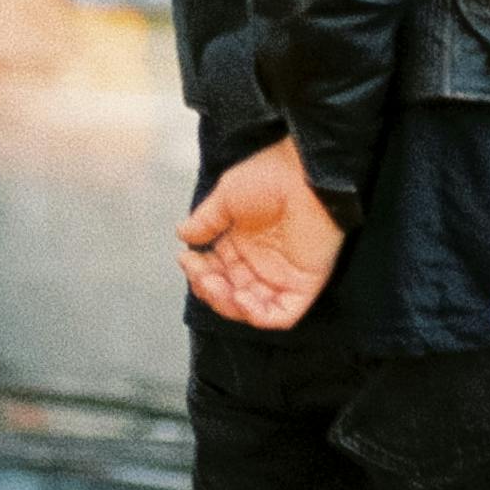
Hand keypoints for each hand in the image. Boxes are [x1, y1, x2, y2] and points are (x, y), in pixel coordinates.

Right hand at [180, 135, 345, 329]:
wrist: (306, 173)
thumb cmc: (271, 176)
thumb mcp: (227, 196)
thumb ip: (206, 220)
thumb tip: (182, 234)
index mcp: (241, 243)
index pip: (214, 272)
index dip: (197, 272)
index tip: (186, 258)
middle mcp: (259, 262)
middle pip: (228, 293)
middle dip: (209, 289)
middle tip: (201, 274)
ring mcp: (281, 276)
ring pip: (249, 309)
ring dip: (227, 304)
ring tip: (216, 285)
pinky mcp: (303, 284)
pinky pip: (280, 315)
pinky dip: (258, 315)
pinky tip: (241, 298)